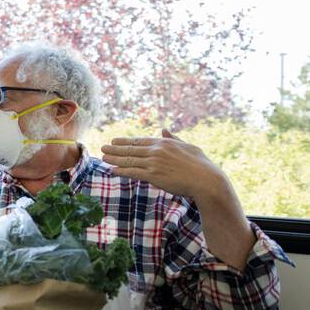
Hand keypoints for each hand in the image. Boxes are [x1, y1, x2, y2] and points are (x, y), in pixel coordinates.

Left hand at [100, 130, 226, 200]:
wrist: (206, 180)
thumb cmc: (201, 165)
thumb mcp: (188, 147)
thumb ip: (173, 139)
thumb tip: (163, 129)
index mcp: (164, 143)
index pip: (140, 141)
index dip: (125, 141)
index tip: (114, 141)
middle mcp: (157, 151)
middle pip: (131, 149)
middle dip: (115, 148)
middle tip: (103, 147)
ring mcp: (154, 163)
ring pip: (129, 160)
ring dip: (114, 159)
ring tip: (103, 157)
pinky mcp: (153, 175)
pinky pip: (133, 172)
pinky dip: (121, 171)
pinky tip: (113, 170)